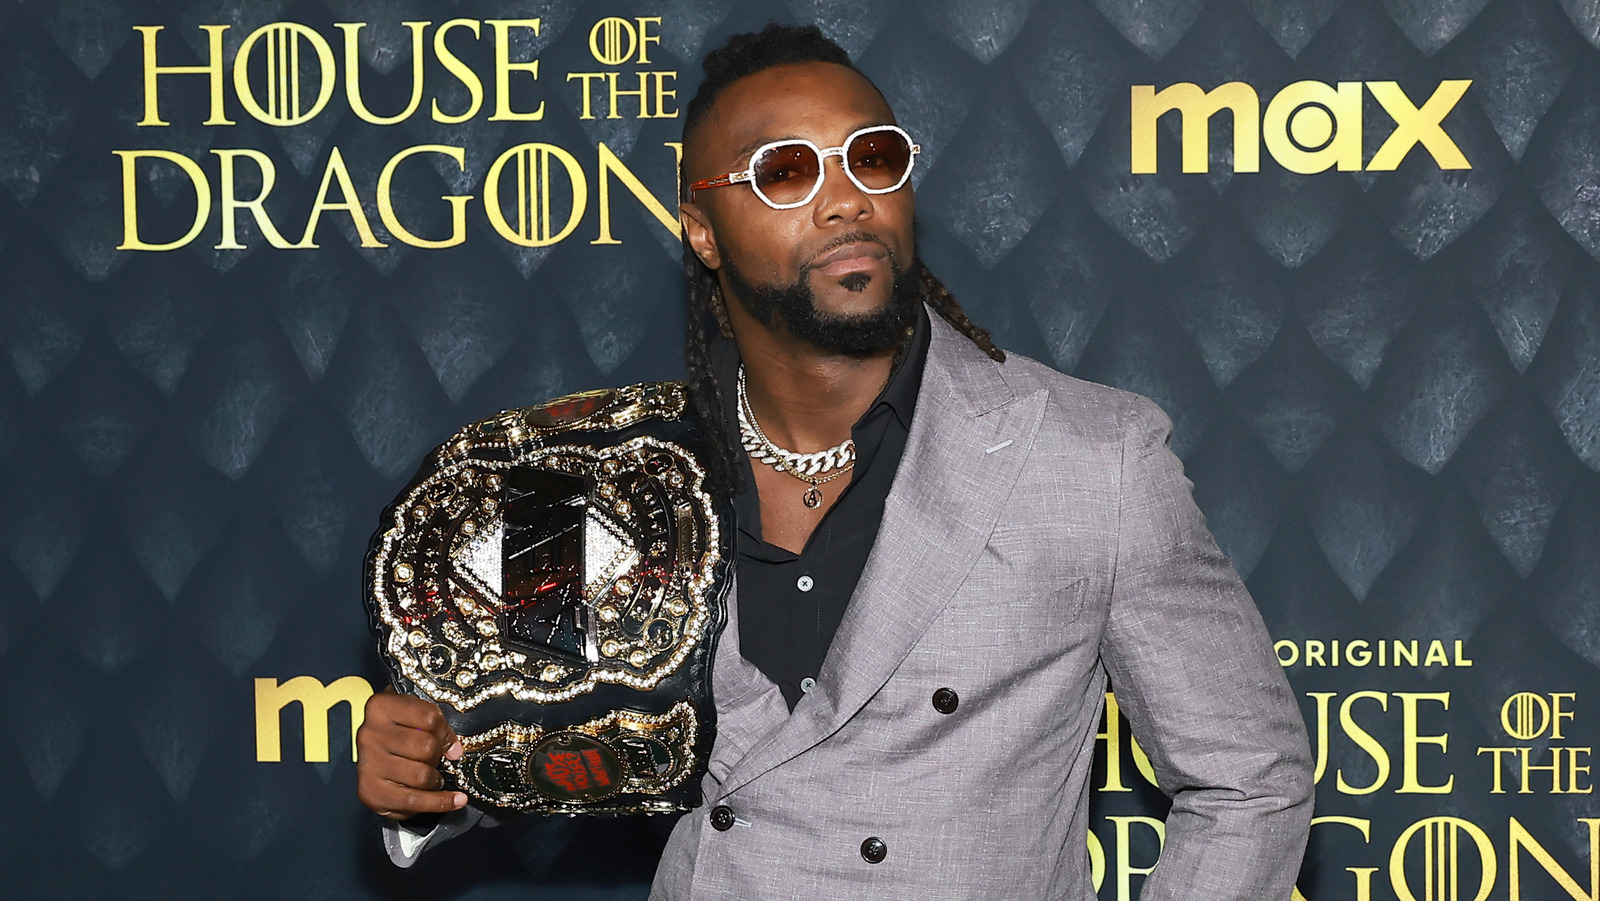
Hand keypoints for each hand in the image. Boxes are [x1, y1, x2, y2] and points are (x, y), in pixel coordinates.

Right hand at [355, 687, 467, 819]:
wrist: (372, 748)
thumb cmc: (398, 729)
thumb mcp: (415, 714)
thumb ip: (437, 726)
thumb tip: (454, 752)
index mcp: (381, 707)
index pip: (428, 717)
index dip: (446, 733)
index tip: (452, 744)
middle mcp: (370, 734)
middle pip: (426, 748)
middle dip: (439, 757)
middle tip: (437, 760)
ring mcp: (367, 764)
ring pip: (421, 776)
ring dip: (435, 780)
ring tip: (434, 778)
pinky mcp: (369, 791)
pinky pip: (412, 801)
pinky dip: (438, 803)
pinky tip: (454, 801)